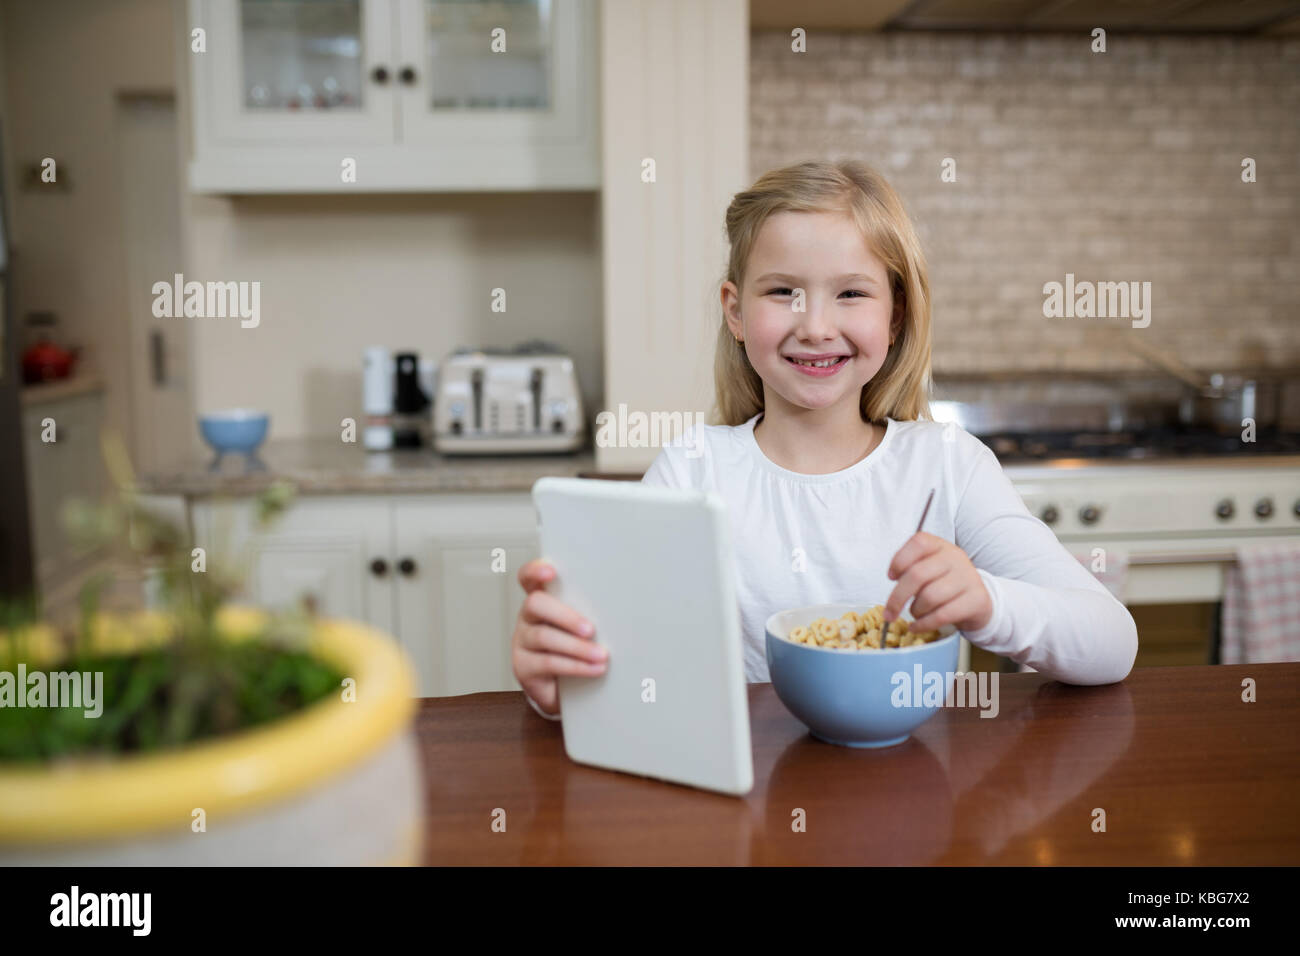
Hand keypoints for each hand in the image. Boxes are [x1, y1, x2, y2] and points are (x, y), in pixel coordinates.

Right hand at [511, 559, 608, 715]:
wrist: (562, 688)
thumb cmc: (576, 647)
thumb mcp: (581, 625)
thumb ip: (589, 611)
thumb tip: (621, 608)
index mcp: (542, 600)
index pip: (528, 577)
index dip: (535, 571)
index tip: (551, 572)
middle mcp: (528, 617)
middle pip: (535, 604)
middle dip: (566, 616)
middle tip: (591, 629)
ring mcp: (522, 641)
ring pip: (544, 637)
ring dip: (577, 647)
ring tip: (601, 655)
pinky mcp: (523, 666)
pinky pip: (548, 663)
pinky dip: (576, 666)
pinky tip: (594, 668)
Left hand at [883, 532, 991, 632]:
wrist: (978, 601)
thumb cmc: (945, 584)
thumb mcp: (930, 568)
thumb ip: (911, 568)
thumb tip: (893, 579)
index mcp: (940, 546)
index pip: (919, 543)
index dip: (899, 560)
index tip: (891, 576)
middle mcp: (955, 558)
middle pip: (918, 574)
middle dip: (897, 597)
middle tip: (889, 612)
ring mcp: (968, 578)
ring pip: (929, 597)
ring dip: (915, 611)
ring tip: (914, 614)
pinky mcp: (976, 600)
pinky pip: (942, 615)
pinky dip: (924, 624)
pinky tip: (916, 627)